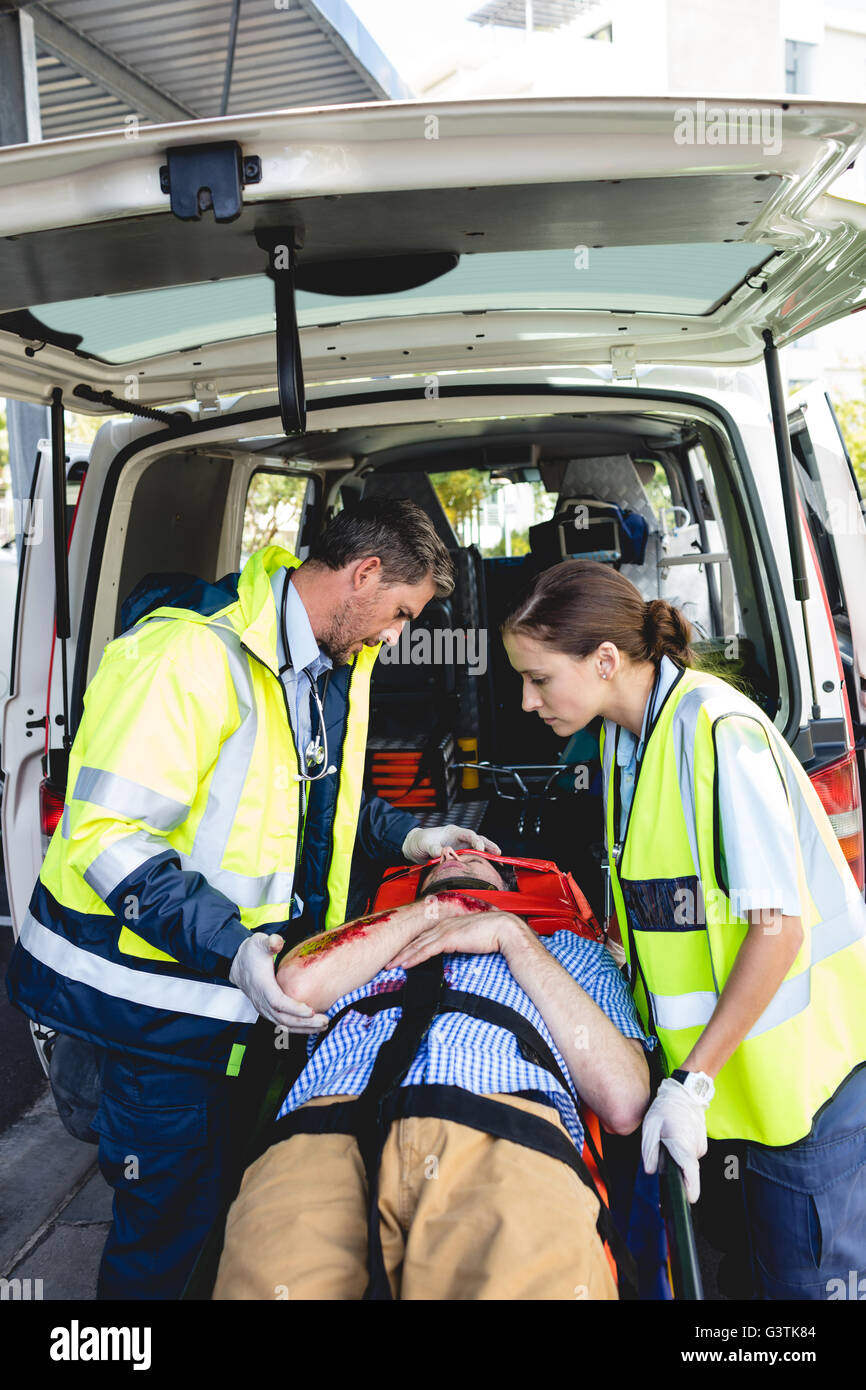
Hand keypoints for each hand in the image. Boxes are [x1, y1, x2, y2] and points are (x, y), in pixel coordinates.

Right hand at [229, 933, 328, 1031]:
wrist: (236, 964)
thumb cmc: (251, 954)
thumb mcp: (259, 942)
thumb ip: (269, 942)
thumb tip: (277, 942)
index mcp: (262, 986)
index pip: (278, 1002)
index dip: (294, 1009)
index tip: (311, 1011)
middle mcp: (262, 1001)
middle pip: (283, 1019)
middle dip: (305, 1023)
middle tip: (324, 1021)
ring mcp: (264, 1008)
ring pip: (283, 1025)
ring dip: (303, 1028)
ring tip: (322, 1026)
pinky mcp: (267, 1011)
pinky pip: (282, 1024)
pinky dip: (297, 1028)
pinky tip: (311, 1026)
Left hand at [388, 909, 522, 968]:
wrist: (504, 929)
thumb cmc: (493, 934)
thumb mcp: (473, 939)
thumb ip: (463, 943)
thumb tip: (460, 953)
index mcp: (449, 924)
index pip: (425, 936)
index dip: (411, 945)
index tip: (400, 954)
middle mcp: (444, 925)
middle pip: (416, 940)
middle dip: (401, 951)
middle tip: (388, 961)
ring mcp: (445, 931)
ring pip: (417, 946)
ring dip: (402, 956)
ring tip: (389, 966)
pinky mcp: (448, 938)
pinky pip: (426, 950)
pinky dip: (413, 958)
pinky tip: (404, 965)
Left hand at [401, 824, 501, 862]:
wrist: (413, 848)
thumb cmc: (419, 841)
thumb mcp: (425, 843)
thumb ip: (434, 848)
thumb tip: (443, 853)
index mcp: (453, 832)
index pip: (469, 834)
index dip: (476, 840)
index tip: (480, 848)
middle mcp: (459, 839)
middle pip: (478, 840)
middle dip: (489, 846)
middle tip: (498, 853)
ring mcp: (459, 848)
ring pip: (477, 850)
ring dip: (487, 855)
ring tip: (498, 861)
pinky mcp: (457, 857)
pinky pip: (470, 859)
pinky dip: (479, 863)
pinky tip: (485, 869)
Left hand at [641, 1077, 708, 1202]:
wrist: (685, 1093)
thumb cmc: (666, 1108)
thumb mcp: (650, 1127)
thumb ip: (649, 1151)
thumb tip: (650, 1171)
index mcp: (682, 1146)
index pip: (690, 1176)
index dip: (687, 1191)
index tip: (683, 1201)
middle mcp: (695, 1149)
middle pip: (686, 1172)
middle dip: (674, 1171)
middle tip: (660, 1157)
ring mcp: (700, 1147)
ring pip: (686, 1163)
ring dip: (676, 1159)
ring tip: (667, 1140)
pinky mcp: (701, 1145)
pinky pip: (689, 1155)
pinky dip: (681, 1152)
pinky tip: (674, 1138)